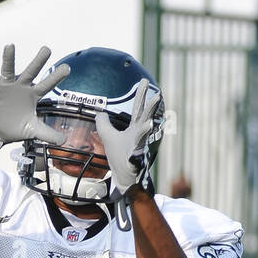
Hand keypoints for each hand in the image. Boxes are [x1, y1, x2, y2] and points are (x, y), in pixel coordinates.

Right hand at [0, 45, 69, 151]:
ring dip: (8, 59)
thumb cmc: (14, 128)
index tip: (67, 67)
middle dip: (38, 61)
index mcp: (32, 95)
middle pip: (31, 72)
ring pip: (8, 70)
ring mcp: (6, 86)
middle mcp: (20, 87)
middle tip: (47, 50)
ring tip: (9, 46)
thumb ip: (48, 134)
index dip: (56, 77)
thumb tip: (64, 141)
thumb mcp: (32, 131)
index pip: (46, 85)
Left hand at [94, 79, 159, 194]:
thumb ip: (104, 123)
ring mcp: (138, 149)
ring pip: (143, 137)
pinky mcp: (134, 163)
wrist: (125, 177)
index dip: (141, 95)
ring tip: (150, 122)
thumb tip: (100, 112)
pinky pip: (136, 158)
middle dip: (151, 107)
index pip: (138, 108)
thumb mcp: (108, 137)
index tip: (144, 81)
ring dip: (147, 129)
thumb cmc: (119, 157)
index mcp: (134, 128)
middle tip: (158, 95)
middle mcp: (138, 136)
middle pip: (145, 118)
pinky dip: (137, 156)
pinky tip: (136, 155)